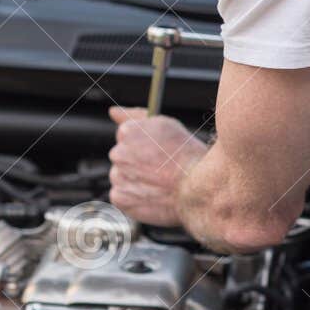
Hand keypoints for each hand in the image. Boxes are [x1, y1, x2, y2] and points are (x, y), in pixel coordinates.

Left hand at [107, 107, 208, 225]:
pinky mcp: (120, 198)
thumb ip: (136, 116)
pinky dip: (132, 198)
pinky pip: (120, 196)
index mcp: (128, 132)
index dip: (143, 145)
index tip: (157, 153)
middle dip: (136, 162)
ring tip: (158, 184)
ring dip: (134, 180)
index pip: (126, 136)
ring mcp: (118, 176)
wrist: (197, 186)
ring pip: (121, 177)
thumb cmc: (186, 154)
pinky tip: (151, 195)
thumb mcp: (166, 125)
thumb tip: (112, 111)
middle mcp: (118, 153)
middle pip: (122, 157)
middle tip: (159, 170)